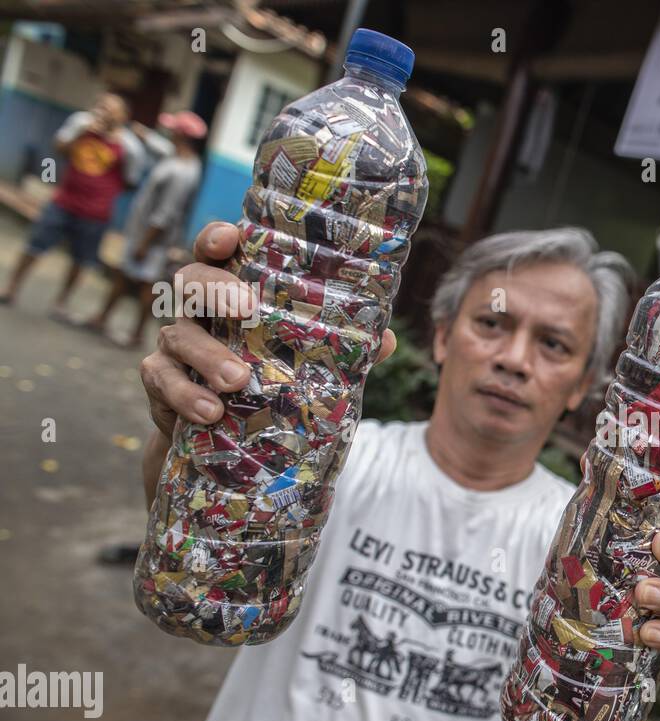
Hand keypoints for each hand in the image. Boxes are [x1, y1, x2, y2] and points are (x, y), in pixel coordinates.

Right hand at [138, 221, 396, 438]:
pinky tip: (211, 412)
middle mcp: (198, 310)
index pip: (217, 251)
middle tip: (244, 308)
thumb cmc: (271, 377)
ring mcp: (175, 343)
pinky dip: (184, 395)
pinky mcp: (160, 382)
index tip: (232, 239)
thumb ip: (343, 346)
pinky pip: (161, 380)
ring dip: (207, 356)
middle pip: (190, 281)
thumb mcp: (305, 359)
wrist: (226, 434)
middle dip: (214, 289)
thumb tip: (389, 340)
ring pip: (177, 335)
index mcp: (232, 290)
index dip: (218, 238)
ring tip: (236, 381)